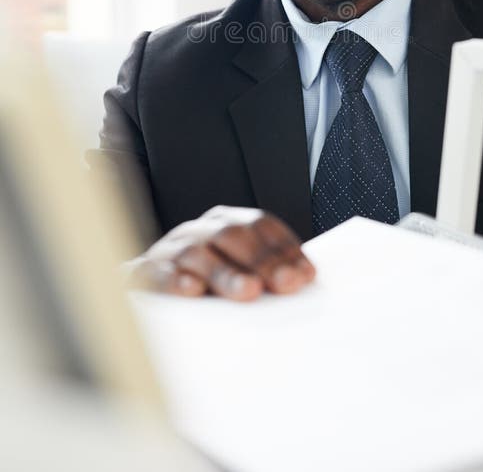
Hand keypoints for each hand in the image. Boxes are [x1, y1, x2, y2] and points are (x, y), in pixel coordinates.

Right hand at [125, 205, 315, 300]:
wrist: (142, 289)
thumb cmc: (201, 285)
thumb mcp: (234, 274)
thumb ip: (263, 275)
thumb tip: (302, 284)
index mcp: (223, 223)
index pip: (259, 225)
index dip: (284, 248)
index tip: (306, 275)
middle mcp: (198, 230)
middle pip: (232, 235)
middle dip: (262, 259)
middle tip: (286, 284)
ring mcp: (169, 250)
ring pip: (198, 254)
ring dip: (226, 273)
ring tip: (250, 291)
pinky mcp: (142, 273)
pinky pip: (157, 273)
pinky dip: (175, 281)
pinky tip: (193, 292)